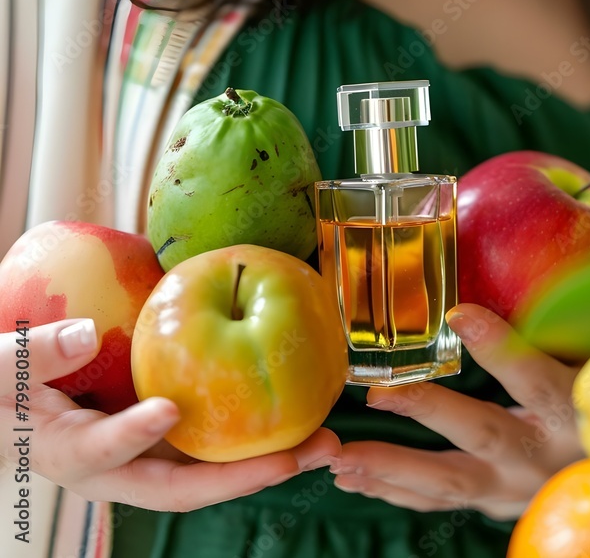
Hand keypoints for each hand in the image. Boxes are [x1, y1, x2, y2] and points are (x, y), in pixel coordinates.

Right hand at [0, 319, 340, 511]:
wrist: (17, 412)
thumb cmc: (6, 390)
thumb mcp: (3, 370)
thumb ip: (36, 355)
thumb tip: (82, 334)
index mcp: (73, 455)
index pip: (104, 449)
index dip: (134, 432)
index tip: (169, 409)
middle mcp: (122, 471)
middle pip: (187, 486)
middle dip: (247, 476)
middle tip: (305, 455)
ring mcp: (152, 460)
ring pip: (215, 473)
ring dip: (272, 462)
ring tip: (326, 443)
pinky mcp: (172, 444)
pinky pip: (219, 446)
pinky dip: (260, 439)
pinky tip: (304, 418)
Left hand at [333, 304, 582, 519]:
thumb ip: (559, 332)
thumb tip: (507, 285)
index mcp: (574, 411)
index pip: (538, 378)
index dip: (501, 347)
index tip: (460, 314)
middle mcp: (545, 455)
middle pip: (485, 435)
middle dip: (428, 414)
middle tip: (376, 396)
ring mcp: (517, 488)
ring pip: (451, 482)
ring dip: (391, 468)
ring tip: (340, 457)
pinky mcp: (496, 505)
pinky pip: (441, 501)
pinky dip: (395, 490)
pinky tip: (354, 477)